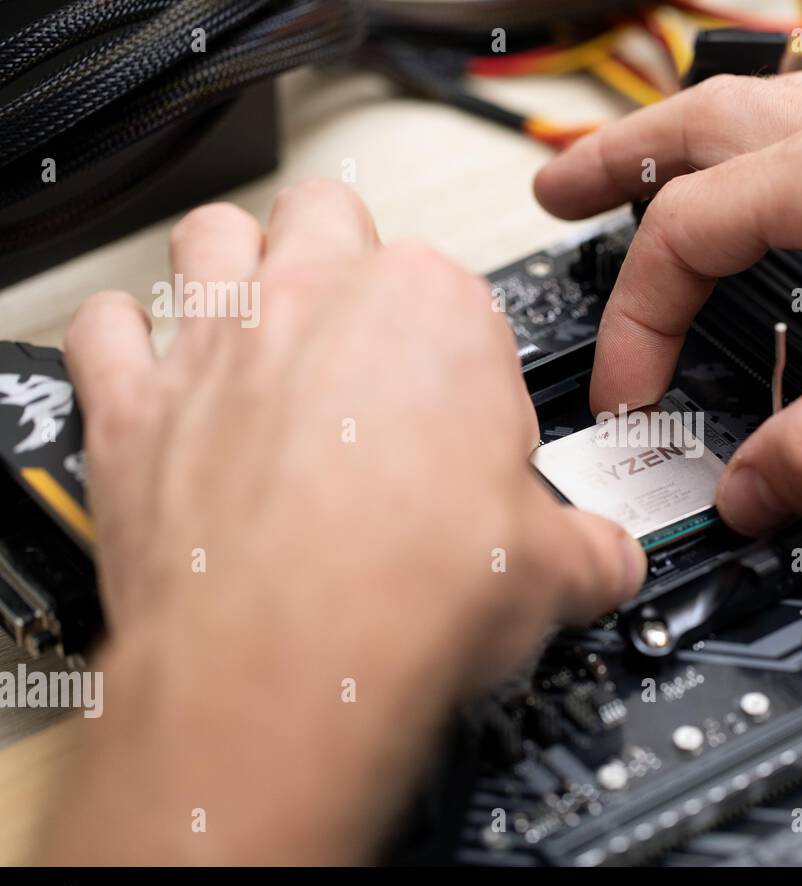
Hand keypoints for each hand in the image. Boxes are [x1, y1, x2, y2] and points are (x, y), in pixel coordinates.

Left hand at [42, 178, 645, 863]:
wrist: (293, 664)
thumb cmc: (411, 592)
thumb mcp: (554, 567)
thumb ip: (592, 545)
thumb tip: (609, 559)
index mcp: (437, 312)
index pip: (460, 298)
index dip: (464, 364)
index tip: (465, 425)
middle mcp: (320, 299)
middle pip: (332, 220)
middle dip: (347, 265)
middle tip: (366, 344)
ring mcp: (219, 342)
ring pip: (214, 237)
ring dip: (236, 269)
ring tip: (263, 329)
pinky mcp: (133, 405)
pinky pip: (109, 328)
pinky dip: (127, 342)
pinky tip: (159, 376)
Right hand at [536, 76, 801, 534]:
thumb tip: (754, 493)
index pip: (686, 237)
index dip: (638, 322)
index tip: (627, 391)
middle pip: (698, 128)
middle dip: (614, 163)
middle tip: (556, 192)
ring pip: (756, 119)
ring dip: (681, 147)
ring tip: (635, 179)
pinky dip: (759, 164)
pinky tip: (774, 207)